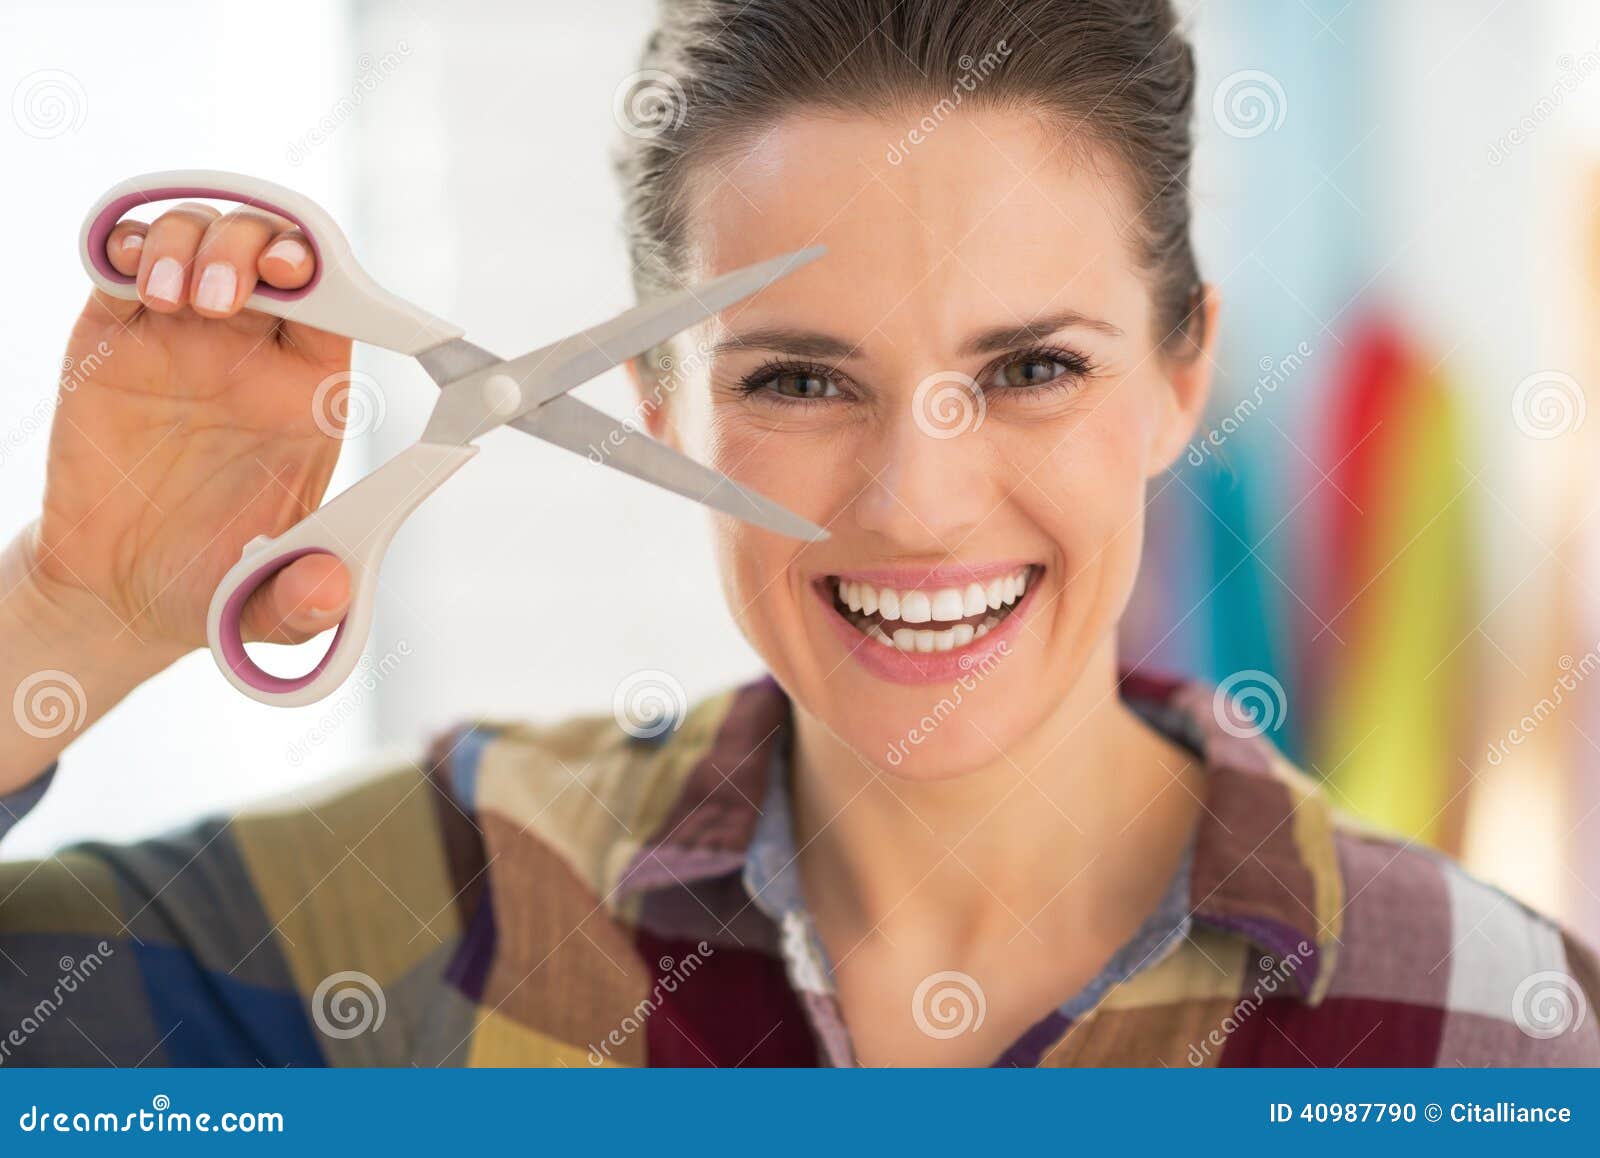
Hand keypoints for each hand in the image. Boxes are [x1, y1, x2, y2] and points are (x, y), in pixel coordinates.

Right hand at [29, 200, 357, 653]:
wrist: (114, 588)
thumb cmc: (210, 584)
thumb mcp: (263, 609)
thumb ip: (301, 603)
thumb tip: (330, 590)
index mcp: (306, 398)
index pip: (339, 310)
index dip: (334, 279)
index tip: (308, 278)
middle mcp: (250, 355)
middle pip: (273, 254)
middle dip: (260, 245)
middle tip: (236, 292)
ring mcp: (180, 337)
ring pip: (201, 239)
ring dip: (195, 243)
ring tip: (181, 299)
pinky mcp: (112, 336)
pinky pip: (124, 263)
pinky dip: (130, 246)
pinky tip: (136, 278)